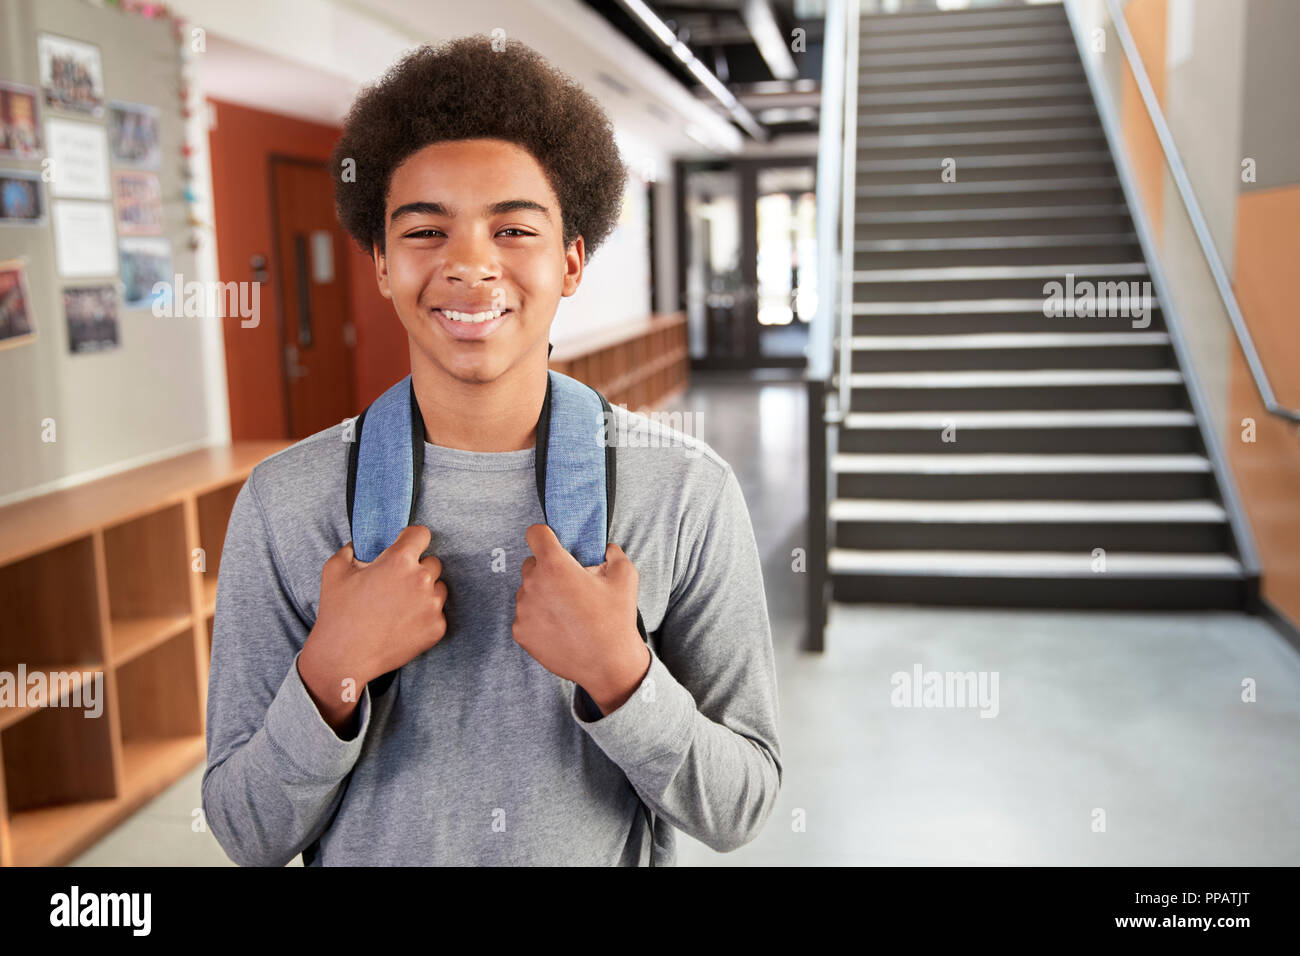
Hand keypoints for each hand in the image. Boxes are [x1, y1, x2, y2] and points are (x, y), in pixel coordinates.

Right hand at [304, 525, 448, 698]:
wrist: (343, 657)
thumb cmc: (338, 612)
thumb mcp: (335, 569)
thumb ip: (352, 549)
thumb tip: (361, 545)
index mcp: (399, 560)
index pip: (422, 534)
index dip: (412, 539)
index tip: (405, 546)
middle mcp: (421, 580)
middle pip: (433, 563)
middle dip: (417, 569)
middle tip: (395, 585)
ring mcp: (432, 606)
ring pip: (438, 588)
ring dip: (424, 592)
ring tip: (399, 606)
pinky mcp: (437, 628)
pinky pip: (438, 613)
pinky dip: (424, 617)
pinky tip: (403, 624)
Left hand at [513, 523, 648, 713]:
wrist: (608, 664)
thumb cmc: (616, 619)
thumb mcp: (625, 575)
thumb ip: (612, 552)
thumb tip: (604, 549)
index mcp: (555, 566)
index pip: (535, 534)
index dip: (545, 536)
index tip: (553, 544)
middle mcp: (533, 585)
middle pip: (531, 564)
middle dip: (548, 570)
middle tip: (570, 586)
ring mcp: (523, 610)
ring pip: (528, 591)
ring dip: (542, 595)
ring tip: (568, 611)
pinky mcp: (520, 631)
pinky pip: (525, 614)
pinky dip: (538, 618)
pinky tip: (560, 628)